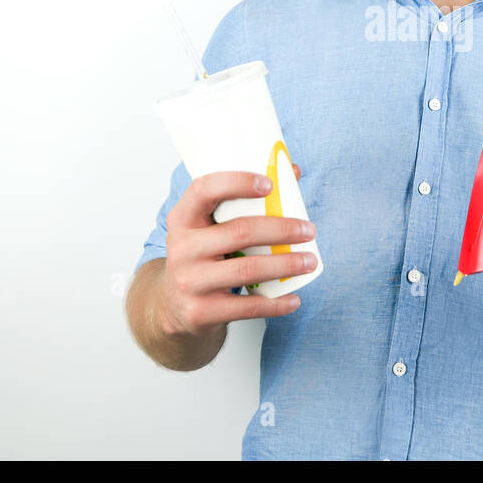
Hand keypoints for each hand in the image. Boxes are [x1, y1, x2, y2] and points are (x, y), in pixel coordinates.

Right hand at [159, 164, 314, 335]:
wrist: (172, 307)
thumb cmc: (201, 256)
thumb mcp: (210, 226)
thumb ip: (245, 199)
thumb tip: (292, 171)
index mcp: (183, 219)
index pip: (204, 190)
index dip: (238, 182)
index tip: (270, 184)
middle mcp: (182, 248)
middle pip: (240, 231)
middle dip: (281, 229)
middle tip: (309, 230)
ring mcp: (189, 281)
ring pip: (247, 269)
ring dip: (285, 264)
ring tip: (310, 261)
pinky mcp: (200, 311)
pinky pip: (246, 307)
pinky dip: (276, 303)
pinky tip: (295, 298)